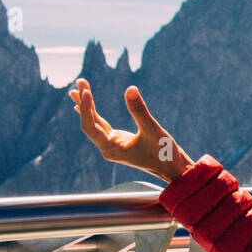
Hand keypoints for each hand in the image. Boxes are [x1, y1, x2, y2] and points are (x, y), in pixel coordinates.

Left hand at [69, 79, 193, 183]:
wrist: (173, 169)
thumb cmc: (164, 153)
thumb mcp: (152, 130)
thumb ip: (140, 111)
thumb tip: (130, 89)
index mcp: (111, 149)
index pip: (91, 127)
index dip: (86, 108)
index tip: (87, 91)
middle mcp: (108, 147)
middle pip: (89, 123)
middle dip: (84, 102)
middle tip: (80, 82)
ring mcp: (113, 144)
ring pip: (95, 122)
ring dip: (87, 105)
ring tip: (79, 88)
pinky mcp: (120, 140)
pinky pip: (102, 125)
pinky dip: (94, 113)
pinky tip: (85, 105)